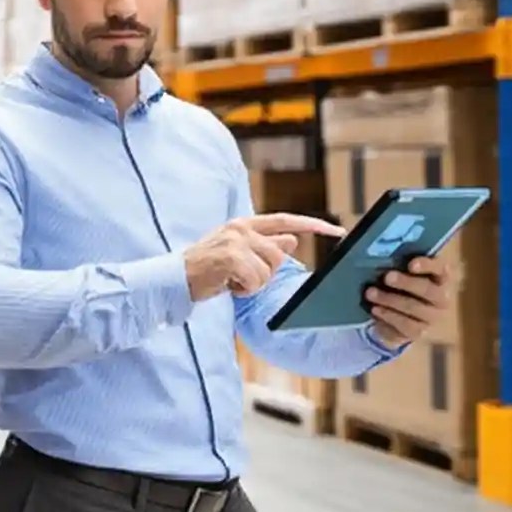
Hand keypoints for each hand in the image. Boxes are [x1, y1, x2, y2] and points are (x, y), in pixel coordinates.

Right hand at [185, 214, 346, 301]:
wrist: (174, 278)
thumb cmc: (206, 269)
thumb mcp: (237, 253)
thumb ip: (264, 245)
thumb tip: (293, 241)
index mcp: (244, 224)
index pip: (285, 221)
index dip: (313, 226)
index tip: (337, 231)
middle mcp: (241, 228)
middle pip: (280, 254)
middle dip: (266, 272)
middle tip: (240, 277)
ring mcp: (236, 241)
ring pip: (269, 270)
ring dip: (253, 283)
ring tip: (231, 280)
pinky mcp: (232, 257)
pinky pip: (256, 280)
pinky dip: (244, 290)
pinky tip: (228, 286)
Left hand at [364, 256, 452, 348]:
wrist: (397, 317)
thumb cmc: (400, 286)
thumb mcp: (400, 271)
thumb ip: (397, 261)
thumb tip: (369, 246)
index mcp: (441, 277)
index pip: (442, 268)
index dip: (428, 266)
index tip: (411, 264)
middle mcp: (443, 297)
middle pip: (429, 290)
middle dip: (407, 283)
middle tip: (387, 277)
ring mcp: (434, 317)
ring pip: (414, 308)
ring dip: (390, 299)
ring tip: (370, 293)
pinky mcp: (420, 332)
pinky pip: (405, 325)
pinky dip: (388, 316)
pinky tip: (375, 309)